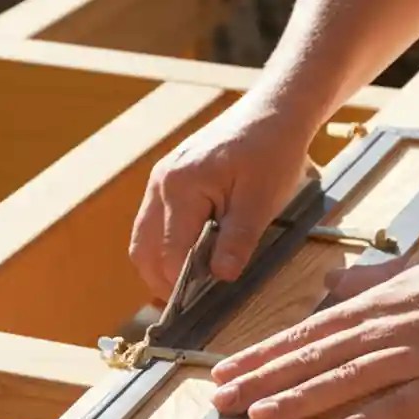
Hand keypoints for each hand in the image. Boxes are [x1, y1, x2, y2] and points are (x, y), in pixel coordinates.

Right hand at [129, 95, 316, 297]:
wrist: (274, 112)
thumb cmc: (272, 151)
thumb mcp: (262, 200)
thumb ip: (238, 240)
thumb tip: (219, 277)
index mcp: (181, 187)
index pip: (169, 252)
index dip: (181, 285)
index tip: (200, 306)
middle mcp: (161, 183)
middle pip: (144, 250)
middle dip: (162, 282)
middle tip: (190, 305)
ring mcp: (160, 180)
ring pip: (144, 239)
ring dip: (162, 265)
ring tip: (191, 286)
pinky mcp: (168, 181)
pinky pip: (155, 223)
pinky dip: (167, 246)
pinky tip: (193, 257)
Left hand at [209, 251, 418, 418]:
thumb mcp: (415, 270)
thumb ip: (369, 280)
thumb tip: (328, 287)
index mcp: (377, 303)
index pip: (306, 331)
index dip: (261, 354)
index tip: (223, 371)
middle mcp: (388, 327)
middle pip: (313, 355)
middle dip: (261, 378)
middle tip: (220, 400)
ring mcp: (418, 354)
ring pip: (346, 379)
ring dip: (298, 399)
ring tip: (258, 418)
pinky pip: (402, 404)